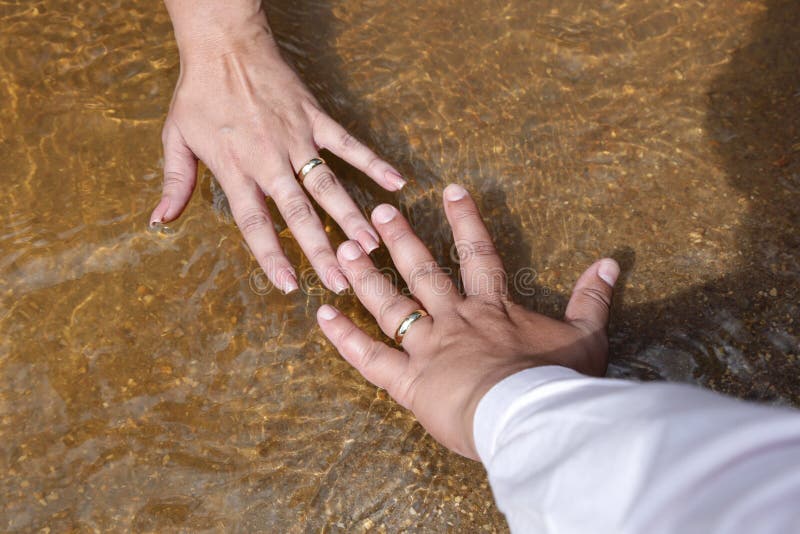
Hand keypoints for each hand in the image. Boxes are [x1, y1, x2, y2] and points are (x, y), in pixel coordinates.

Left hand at [150, 13, 404, 293]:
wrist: (223, 44)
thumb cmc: (198, 94)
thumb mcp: (175, 139)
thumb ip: (175, 184)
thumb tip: (160, 222)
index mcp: (235, 170)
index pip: (255, 223)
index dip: (272, 256)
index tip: (289, 286)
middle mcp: (269, 160)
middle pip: (299, 213)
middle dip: (320, 250)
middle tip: (340, 280)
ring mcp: (295, 139)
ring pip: (327, 185)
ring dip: (349, 217)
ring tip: (371, 245)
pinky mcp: (314, 119)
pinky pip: (348, 144)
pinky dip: (372, 162)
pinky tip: (396, 182)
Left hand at [316, 184, 619, 458]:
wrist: (527, 418)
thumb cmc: (556, 382)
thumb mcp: (586, 337)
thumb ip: (593, 298)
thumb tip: (611, 261)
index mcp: (492, 308)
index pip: (478, 253)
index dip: (465, 220)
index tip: (452, 190)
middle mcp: (453, 318)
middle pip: (423, 270)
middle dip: (400, 238)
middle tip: (378, 211)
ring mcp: (427, 347)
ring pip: (390, 303)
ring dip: (366, 275)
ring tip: (344, 248)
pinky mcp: (408, 382)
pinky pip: (369, 356)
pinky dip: (343, 337)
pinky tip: (321, 315)